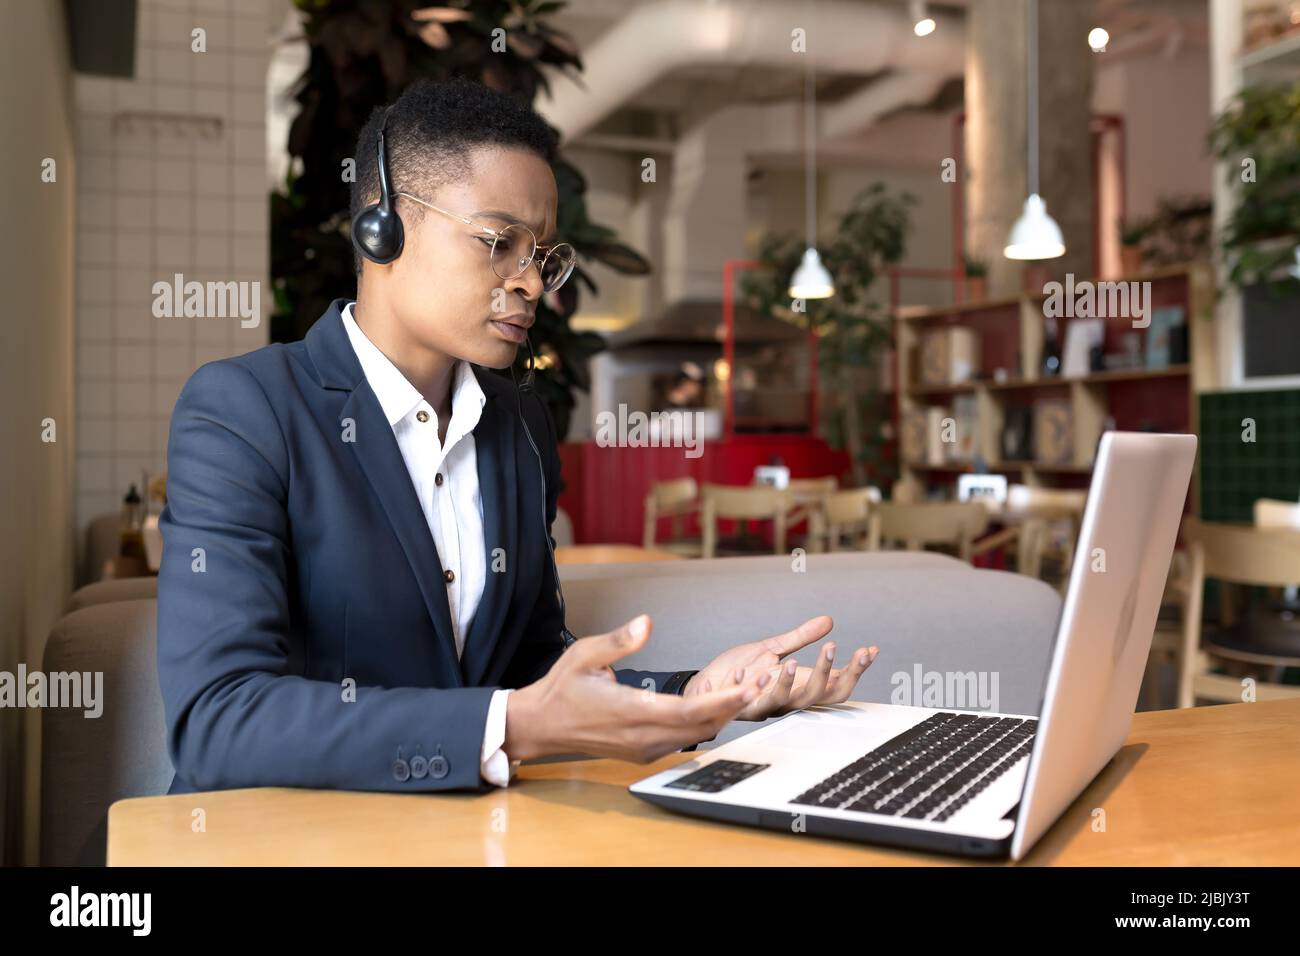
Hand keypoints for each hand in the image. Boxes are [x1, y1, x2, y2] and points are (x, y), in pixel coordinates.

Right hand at [504, 614, 772, 762]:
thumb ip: (619, 640)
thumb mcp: (585, 653)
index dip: (723, 700)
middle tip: (764, 679)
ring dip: (724, 714)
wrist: (542, 726)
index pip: (688, 711)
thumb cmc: (563, 688)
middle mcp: (642, 736)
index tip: (748, 685)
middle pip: (702, 725)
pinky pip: (684, 739)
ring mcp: (644, 748)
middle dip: (735, 703)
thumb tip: (646, 623)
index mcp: (630, 711)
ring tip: (749, 687)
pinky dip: (706, 722)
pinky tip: (719, 703)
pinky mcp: (644, 752)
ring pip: (696, 734)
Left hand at [682, 616, 876, 720]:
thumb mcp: (772, 648)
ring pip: (792, 701)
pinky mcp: (744, 705)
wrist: (704, 687)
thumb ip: (800, 637)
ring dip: (796, 681)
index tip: (870, 650)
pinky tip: (757, 668)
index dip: (856, 669)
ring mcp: (768, 703)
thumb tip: (828, 620)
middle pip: (824, 695)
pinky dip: (759, 685)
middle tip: (833, 647)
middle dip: (833, 673)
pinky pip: (756, 700)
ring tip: (794, 660)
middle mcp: (789, 698)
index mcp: (800, 684)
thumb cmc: (739, 670)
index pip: (838, 682)